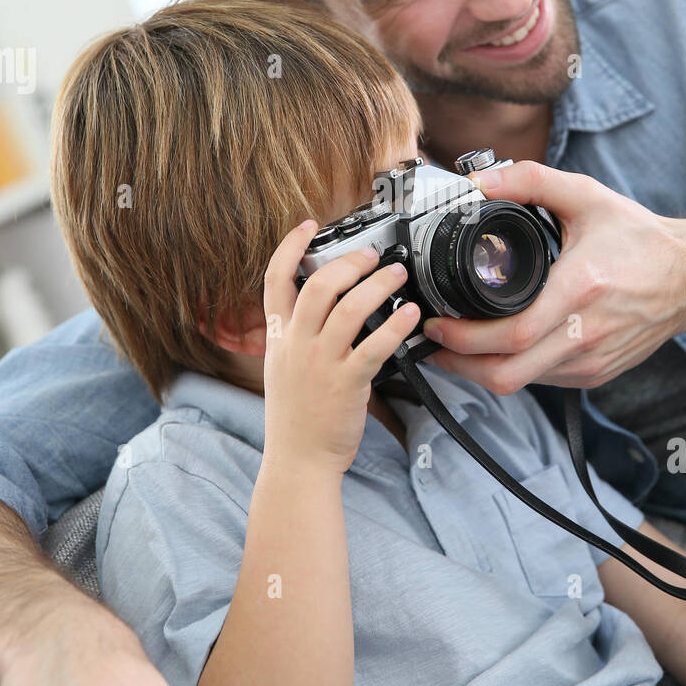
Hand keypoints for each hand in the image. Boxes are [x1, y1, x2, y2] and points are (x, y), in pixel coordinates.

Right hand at [261, 220, 420, 472]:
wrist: (298, 461)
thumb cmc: (295, 417)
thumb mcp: (281, 368)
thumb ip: (293, 335)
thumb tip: (319, 306)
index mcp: (278, 337)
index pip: (274, 280)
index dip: (290, 247)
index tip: (307, 225)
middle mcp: (296, 345)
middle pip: (318, 286)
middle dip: (348, 262)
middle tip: (372, 255)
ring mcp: (321, 363)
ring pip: (349, 309)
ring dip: (378, 285)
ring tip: (397, 275)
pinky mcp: (347, 384)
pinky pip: (375, 345)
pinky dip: (396, 325)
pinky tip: (411, 315)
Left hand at [421, 161, 685, 391]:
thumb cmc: (639, 239)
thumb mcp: (586, 196)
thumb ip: (530, 180)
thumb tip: (478, 181)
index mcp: (581, 289)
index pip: (513, 334)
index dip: (465, 339)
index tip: (436, 324)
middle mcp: (586, 333)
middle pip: (508, 374)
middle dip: (459, 364)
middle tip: (433, 343)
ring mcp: (592, 361)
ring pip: (521, 384)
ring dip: (481, 370)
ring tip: (456, 347)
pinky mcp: (596, 374)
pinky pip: (542, 381)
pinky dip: (512, 369)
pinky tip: (497, 350)